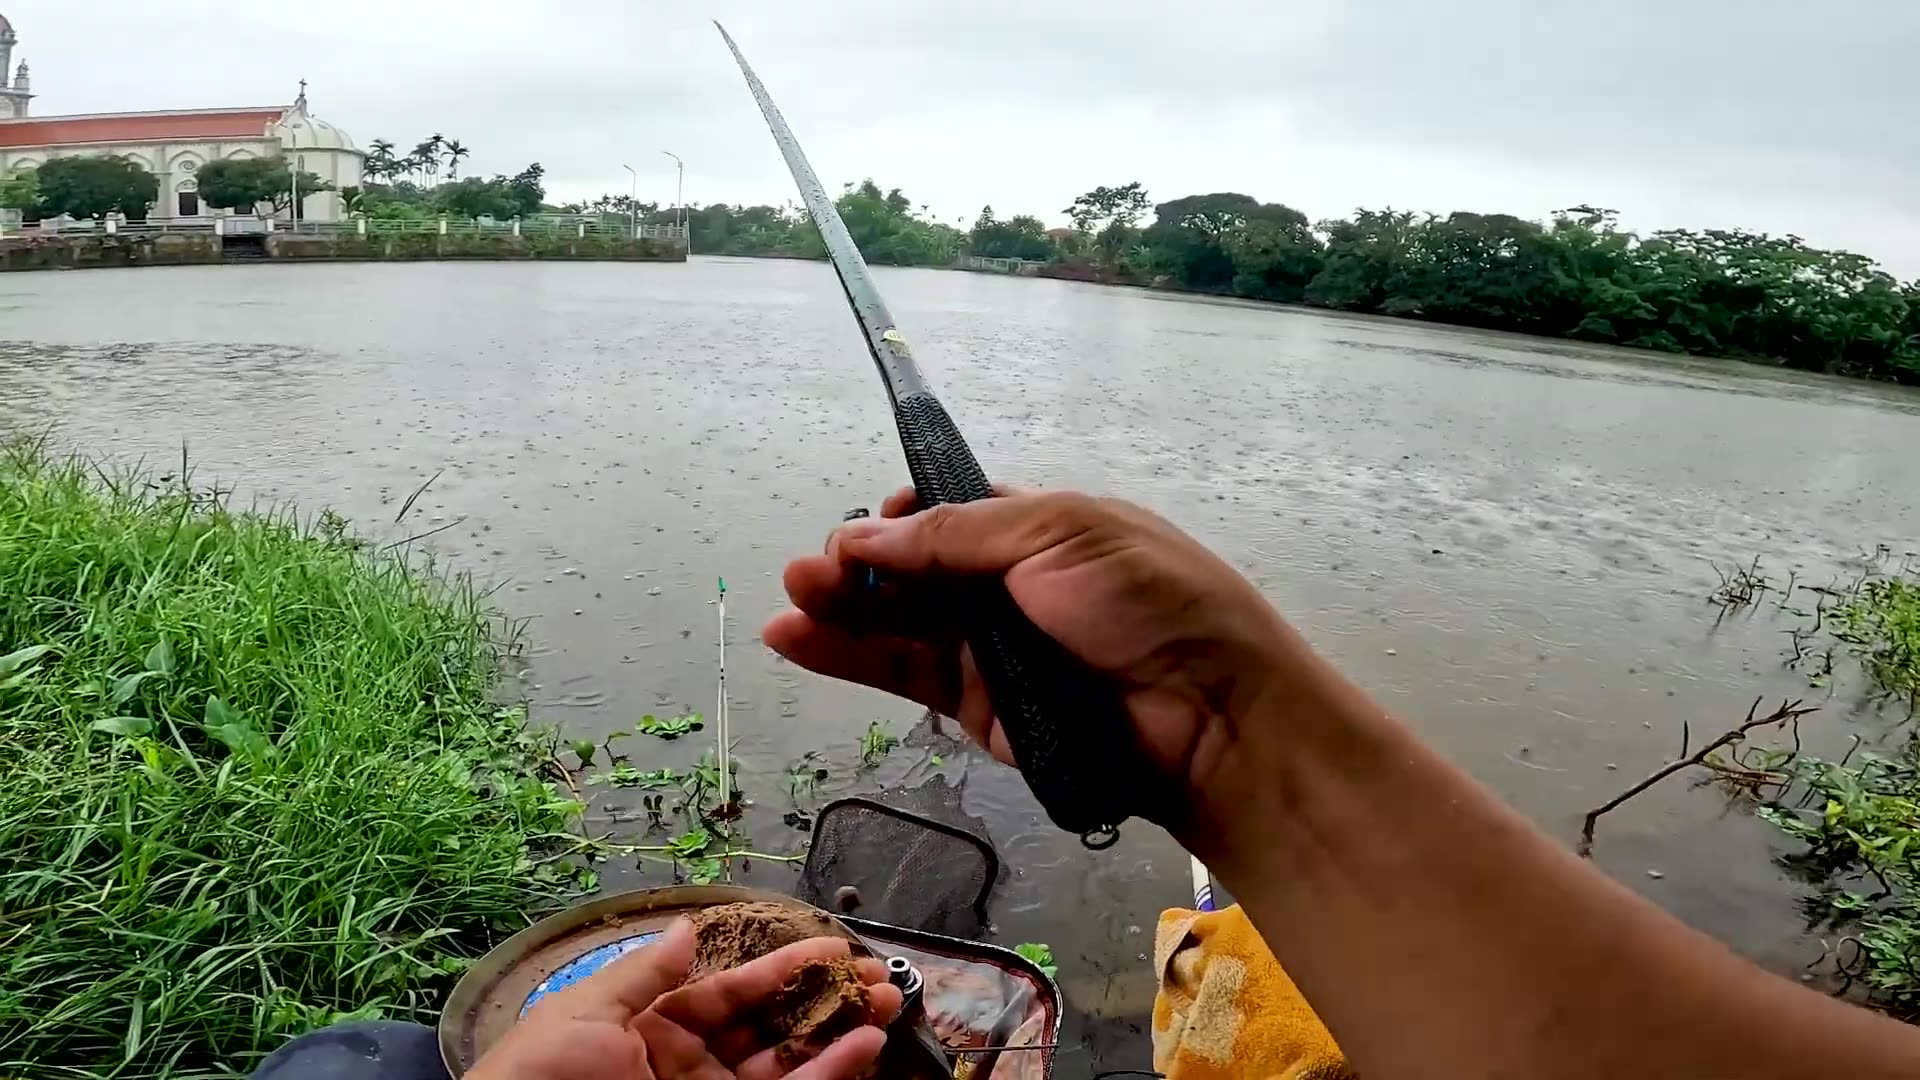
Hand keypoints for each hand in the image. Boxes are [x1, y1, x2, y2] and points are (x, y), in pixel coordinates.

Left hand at [467, 919, 903, 1079]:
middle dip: (825, 999)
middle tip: (875, 973)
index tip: (829, 946)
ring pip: (791, 1063)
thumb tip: (688, 927)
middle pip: (772, 1027)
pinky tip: (863, 1044)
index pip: (730, 992)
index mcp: (652, 1030)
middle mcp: (690, 1067)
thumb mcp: (581, 1015)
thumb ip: (644, 974)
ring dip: (841, 1033)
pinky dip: (830, 1073)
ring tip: (885, 1001)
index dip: (781, 968)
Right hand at [765, 488, 1319, 834]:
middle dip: (857, 565)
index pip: (951, 512)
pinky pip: (904, 676)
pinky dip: (848, 659)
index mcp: (1039, 525)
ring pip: (897, 623)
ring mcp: (991, 649)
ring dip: (839, 610)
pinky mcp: (977, 710)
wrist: (1209, 717)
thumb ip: (959, 533)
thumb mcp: (1060, 533)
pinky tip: (798, 641)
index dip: (904, 516)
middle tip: (808, 572)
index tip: (871, 525)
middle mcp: (1009, 585)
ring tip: (789, 602)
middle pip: (913, 569)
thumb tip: (869, 533)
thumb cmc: (1149, 604)